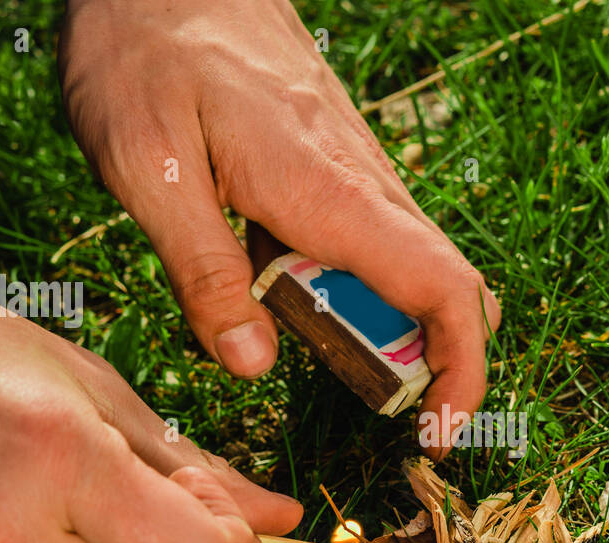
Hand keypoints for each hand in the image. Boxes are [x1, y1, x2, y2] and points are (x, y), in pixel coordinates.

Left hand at [59, 0, 499, 448]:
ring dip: (404, 330)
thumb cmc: (144, 47)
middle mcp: (362, 181)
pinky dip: (372, 291)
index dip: (465, 368)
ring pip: (418, 264)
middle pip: (447, 286)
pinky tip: (303, 301)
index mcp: (328, 190)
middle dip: (442, 364)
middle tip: (395, 421)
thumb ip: (202, 272)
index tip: (444, 429)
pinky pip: (379, 238)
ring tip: (344, 370)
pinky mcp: (336, 160)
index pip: (443, 289)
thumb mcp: (147, 168)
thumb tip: (253, 366)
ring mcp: (356, 167)